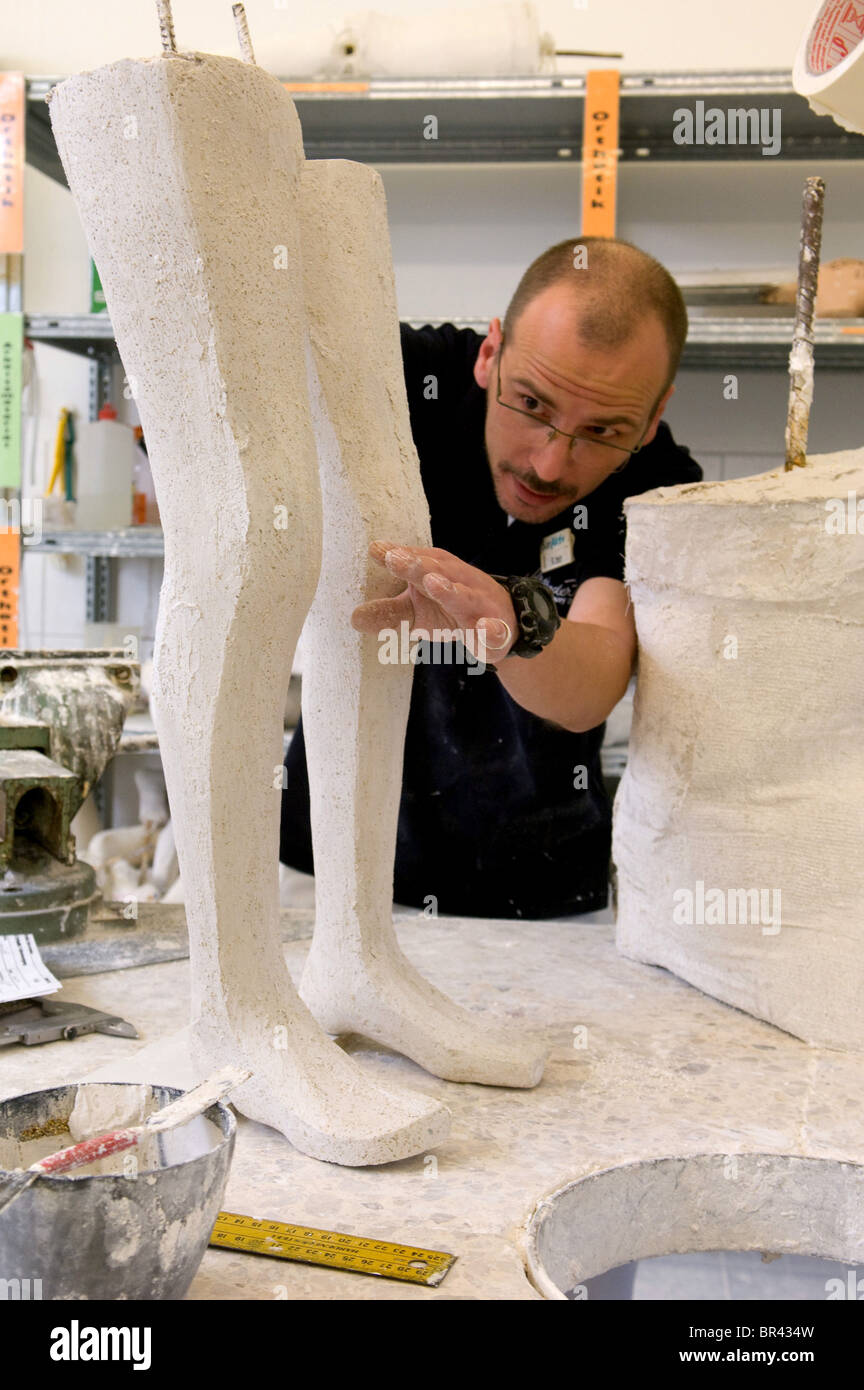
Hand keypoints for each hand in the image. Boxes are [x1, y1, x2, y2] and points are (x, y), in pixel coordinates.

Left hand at [351, 542, 516, 664]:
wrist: (505, 623)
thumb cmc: (452, 611)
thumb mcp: (419, 613)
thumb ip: (389, 612)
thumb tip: (353, 618)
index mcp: (439, 574)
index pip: (416, 562)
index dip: (398, 556)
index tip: (376, 549)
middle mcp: (459, 583)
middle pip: (438, 571)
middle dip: (418, 565)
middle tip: (394, 557)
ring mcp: (479, 606)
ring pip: (465, 596)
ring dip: (450, 589)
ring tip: (433, 583)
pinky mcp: (496, 631)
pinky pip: (495, 630)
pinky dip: (491, 629)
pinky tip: (484, 628)